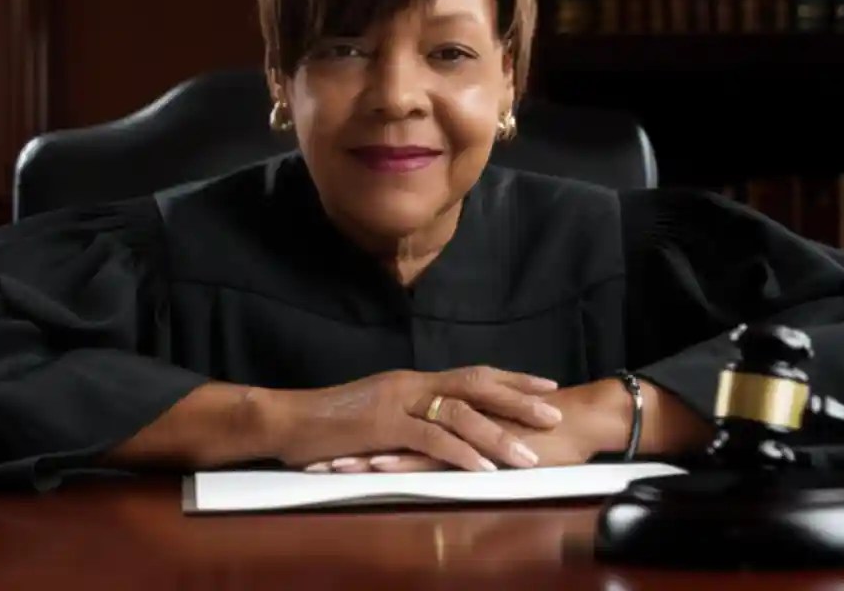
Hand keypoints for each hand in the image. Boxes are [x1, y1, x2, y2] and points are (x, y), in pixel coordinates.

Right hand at [267, 366, 563, 471]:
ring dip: (497, 434)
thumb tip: (441, 424)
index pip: (473, 375)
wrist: (288, 419)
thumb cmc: (331, 421)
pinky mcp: (383, 426)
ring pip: (460, 413)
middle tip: (555, 411)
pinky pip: (430, 438)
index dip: (511, 380)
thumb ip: (411, 414)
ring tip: (528, 453)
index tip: (546, 386)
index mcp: (415, 380)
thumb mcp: (379, 411)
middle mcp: (413, 384)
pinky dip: (460, 453)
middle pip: (477, 385)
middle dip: (518, 399)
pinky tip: (483, 468)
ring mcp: (399, 402)